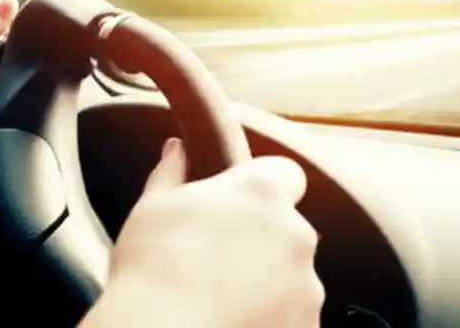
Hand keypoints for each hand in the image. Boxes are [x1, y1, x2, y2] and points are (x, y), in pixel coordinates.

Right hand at [85, 138, 324, 327]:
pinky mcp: (308, 324)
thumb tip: (177, 149)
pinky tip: (233, 320)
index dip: (263, 187)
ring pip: (292, 274)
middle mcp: (294, 233)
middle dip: (262, 239)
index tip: (237, 205)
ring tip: (221, 296)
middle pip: (288, 228)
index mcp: (260, 193)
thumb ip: (173, 171)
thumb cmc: (151, 269)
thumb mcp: (152, 208)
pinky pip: (294, 314)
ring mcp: (306, 285)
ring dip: (269, 281)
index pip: (286, 173)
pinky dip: (272, 317)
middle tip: (217, 257)